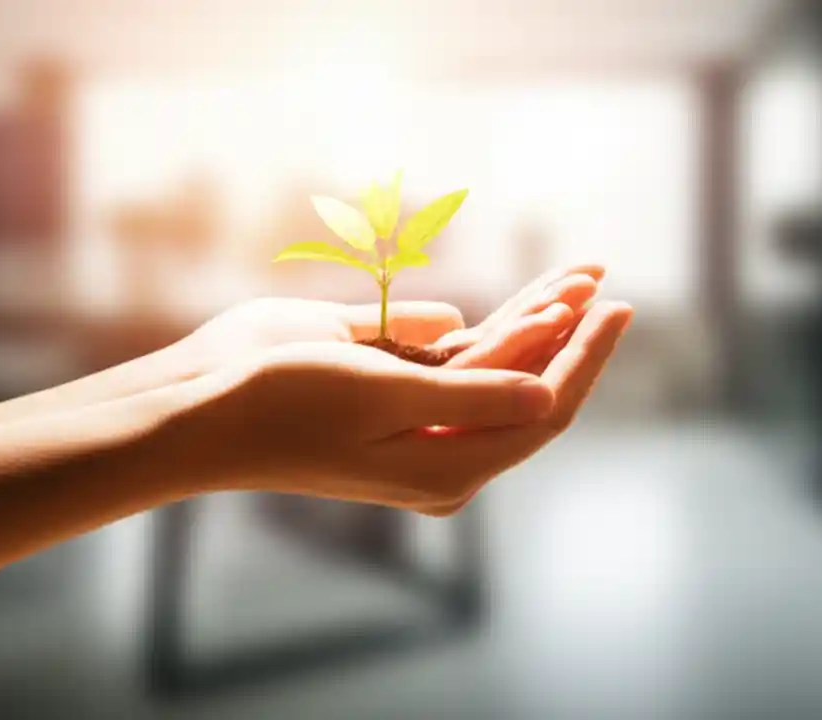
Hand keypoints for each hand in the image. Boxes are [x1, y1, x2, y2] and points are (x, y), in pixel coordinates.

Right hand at [172, 299, 631, 515]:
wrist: (206, 407)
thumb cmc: (288, 405)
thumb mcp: (383, 397)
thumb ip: (472, 396)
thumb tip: (549, 398)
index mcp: (449, 466)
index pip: (543, 410)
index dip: (584, 359)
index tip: (615, 308)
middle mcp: (443, 447)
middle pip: (529, 387)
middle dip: (569, 334)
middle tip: (605, 281)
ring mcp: (417, 417)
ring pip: (496, 367)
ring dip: (537, 321)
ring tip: (580, 277)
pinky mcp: (389, 387)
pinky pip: (457, 357)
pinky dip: (492, 326)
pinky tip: (524, 304)